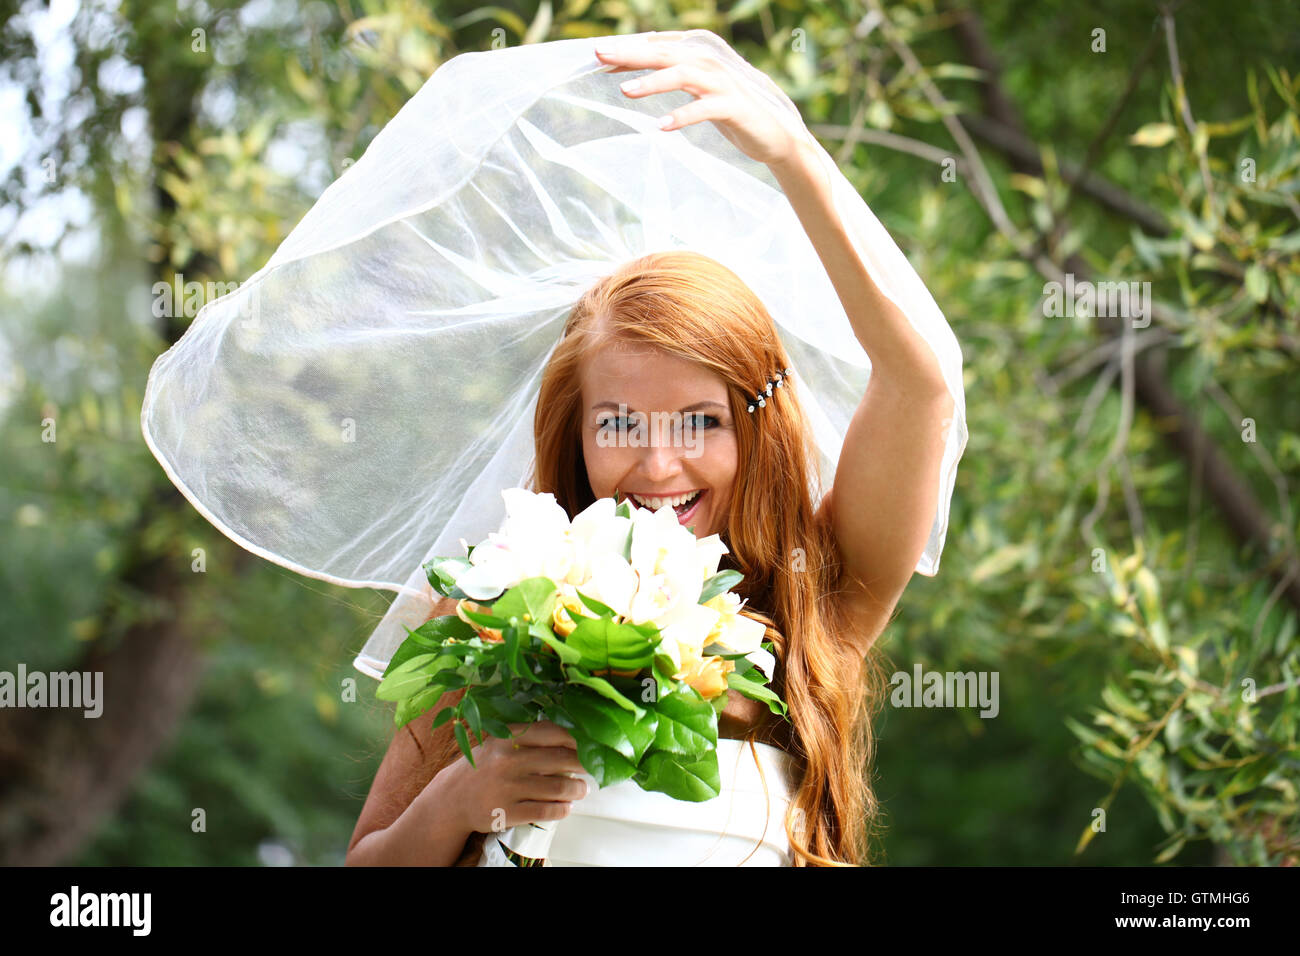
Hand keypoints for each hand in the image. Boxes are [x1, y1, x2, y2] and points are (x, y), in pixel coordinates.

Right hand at [439, 719, 589, 833]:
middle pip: (560, 759)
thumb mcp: (499, 743)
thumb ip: (528, 737)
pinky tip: (566, 807)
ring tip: (581, 789)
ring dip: (576, 789)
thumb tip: (570, 736)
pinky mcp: (507, 812)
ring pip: (557, 787)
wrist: (452, 799)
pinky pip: (545, 811)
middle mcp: (508, 760)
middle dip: (582, 764)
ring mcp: (507, 787)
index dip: (576, 739)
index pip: (552, 733)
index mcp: (508, 737)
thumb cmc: (483, 767)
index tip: (589, 744)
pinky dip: (562, 809)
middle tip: (590, 767)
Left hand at [594, 31, 803, 169]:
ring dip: (653, 82)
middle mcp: (710, 63)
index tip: (598, 54)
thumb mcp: (698, 92)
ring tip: (625, 91)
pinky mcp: (733, 107)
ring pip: (682, 75)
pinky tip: (660, 126)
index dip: (629, 48)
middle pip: (665, 54)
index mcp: (699, 57)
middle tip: (599, 56)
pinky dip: (681, 116)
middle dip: (631, 54)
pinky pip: (703, 109)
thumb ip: (673, 78)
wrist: (774, 137)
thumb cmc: (731, 112)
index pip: (658, 46)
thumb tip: (632, 76)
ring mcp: (722, 84)